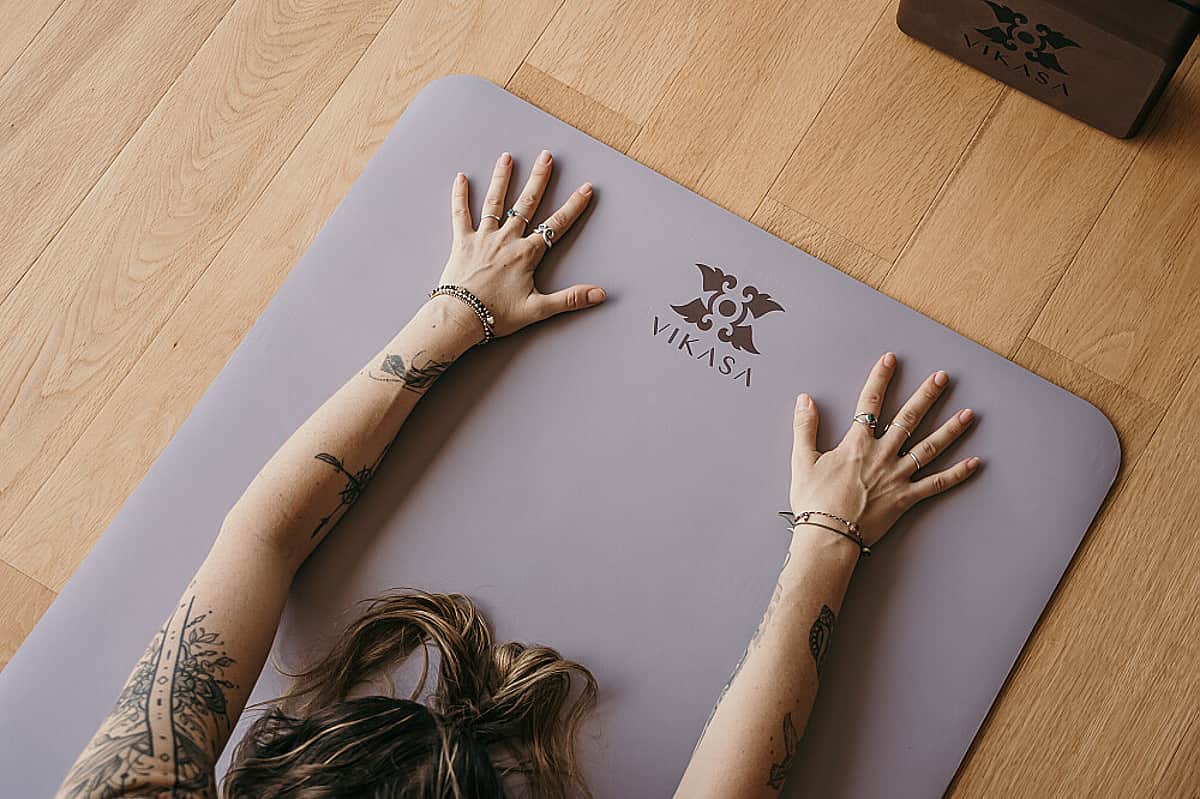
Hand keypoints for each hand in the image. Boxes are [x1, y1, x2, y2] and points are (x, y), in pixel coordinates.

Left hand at [436, 149, 605, 337]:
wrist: (461, 317)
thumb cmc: (497, 314)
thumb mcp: (538, 309)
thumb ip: (569, 299)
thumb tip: (599, 294)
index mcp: (527, 254)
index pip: (556, 225)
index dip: (573, 206)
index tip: (586, 188)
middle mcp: (507, 239)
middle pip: (527, 203)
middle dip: (539, 178)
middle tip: (547, 156)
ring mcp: (483, 237)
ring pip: (495, 202)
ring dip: (502, 178)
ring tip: (507, 157)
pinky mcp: (462, 241)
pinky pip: (460, 213)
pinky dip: (459, 195)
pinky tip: (460, 178)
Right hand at [789, 352, 981, 546]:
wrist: (828, 535)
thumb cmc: (814, 501)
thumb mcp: (802, 460)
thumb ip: (805, 427)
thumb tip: (804, 400)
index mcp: (857, 444)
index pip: (871, 402)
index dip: (881, 378)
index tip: (891, 359)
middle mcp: (883, 455)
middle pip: (909, 418)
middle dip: (927, 395)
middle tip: (942, 378)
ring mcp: (898, 476)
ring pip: (930, 447)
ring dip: (951, 429)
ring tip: (969, 414)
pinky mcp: (906, 499)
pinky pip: (937, 484)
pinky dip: (957, 474)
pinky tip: (974, 463)